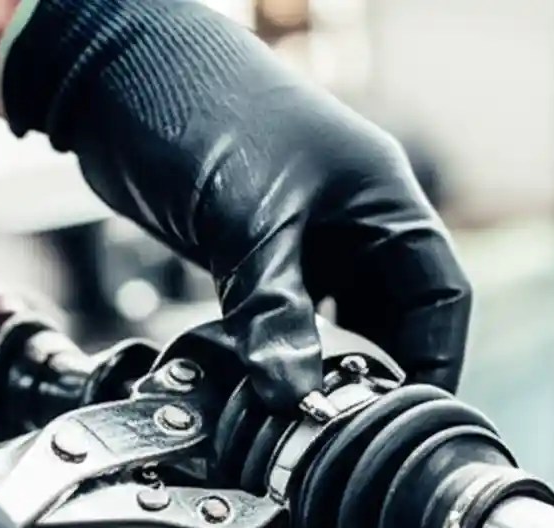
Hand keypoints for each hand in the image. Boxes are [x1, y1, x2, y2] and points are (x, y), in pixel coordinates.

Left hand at [0, 0, 471, 409]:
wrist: (112, 72)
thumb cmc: (200, 109)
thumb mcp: (249, 216)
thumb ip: (274, 307)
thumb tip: (291, 394)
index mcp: (382, 195)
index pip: (441, 293)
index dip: (437, 359)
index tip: (414, 420)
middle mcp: (353, 216)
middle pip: (395, 313)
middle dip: (382, 370)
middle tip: (355, 428)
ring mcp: (305, 231)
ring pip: (338, 316)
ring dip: (327, 363)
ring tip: (312, 417)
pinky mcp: (256, 246)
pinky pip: (287, 311)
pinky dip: (283, 347)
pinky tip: (266, 380)